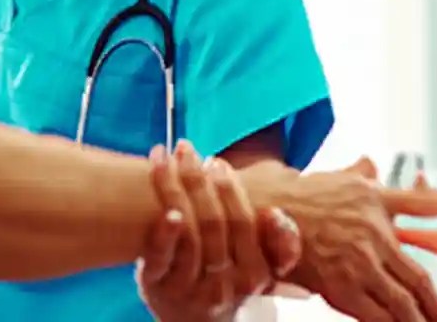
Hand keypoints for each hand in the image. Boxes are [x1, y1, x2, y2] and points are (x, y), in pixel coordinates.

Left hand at [137, 141, 300, 321]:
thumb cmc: (226, 282)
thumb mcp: (260, 271)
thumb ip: (276, 246)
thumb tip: (279, 215)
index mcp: (254, 275)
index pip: (246, 225)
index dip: (232, 191)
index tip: (218, 163)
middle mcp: (224, 283)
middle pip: (214, 224)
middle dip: (199, 180)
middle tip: (187, 150)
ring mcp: (189, 286)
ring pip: (186, 234)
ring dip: (173, 188)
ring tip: (162, 157)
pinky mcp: (157, 286)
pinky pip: (160, 257)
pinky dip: (163, 230)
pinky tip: (164, 207)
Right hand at [243, 156, 436, 321]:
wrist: (250, 206)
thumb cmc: (280, 195)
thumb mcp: (325, 177)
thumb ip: (353, 174)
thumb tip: (370, 165)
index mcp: (369, 197)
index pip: (420, 202)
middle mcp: (371, 228)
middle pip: (418, 274)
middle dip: (436, 304)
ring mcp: (358, 257)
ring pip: (404, 299)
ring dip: (422, 319)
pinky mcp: (339, 283)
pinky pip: (376, 314)